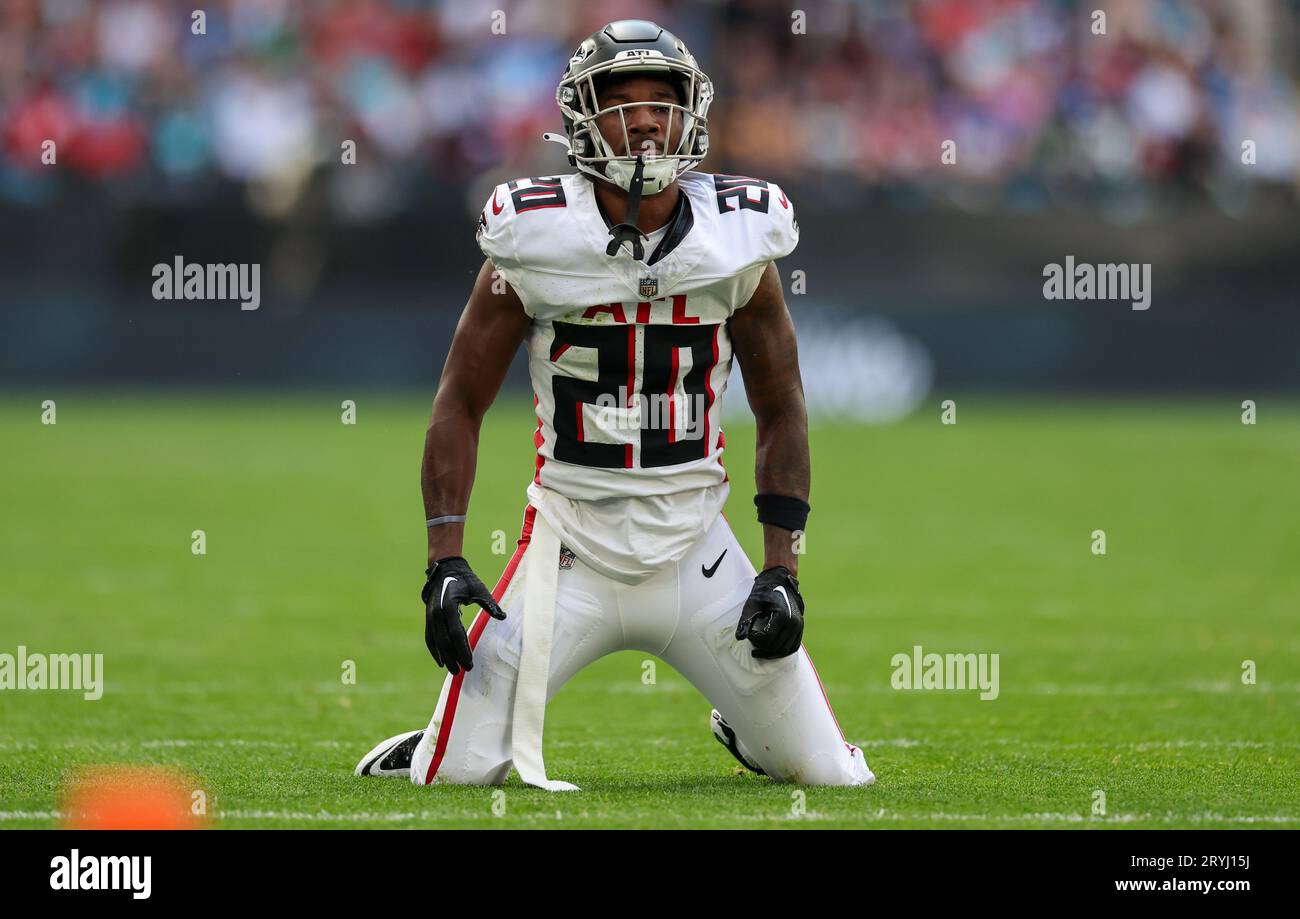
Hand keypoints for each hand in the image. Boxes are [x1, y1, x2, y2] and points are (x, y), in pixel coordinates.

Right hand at [422, 557, 505, 673]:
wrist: (445, 569)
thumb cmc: (464, 579)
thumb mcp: (478, 588)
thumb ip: (489, 603)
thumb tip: (502, 616)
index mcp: (448, 606)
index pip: (456, 633)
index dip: (463, 649)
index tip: (470, 662)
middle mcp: (436, 613)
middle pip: (444, 641)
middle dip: (455, 657)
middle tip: (465, 670)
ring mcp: (430, 616)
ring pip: (436, 642)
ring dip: (445, 657)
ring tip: (454, 670)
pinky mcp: (428, 619)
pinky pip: (430, 638)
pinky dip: (435, 651)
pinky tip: (441, 662)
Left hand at [735, 566, 804, 658]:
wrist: (780, 580)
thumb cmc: (765, 590)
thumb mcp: (752, 603)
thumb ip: (745, 620)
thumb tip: (740, 637)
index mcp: (783, 616)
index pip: (767, 639)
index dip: (755, 640)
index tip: (749, 634)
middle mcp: (794, 623)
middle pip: (776, 646)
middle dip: (762, 648)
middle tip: (752, 644)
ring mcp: (799, 626)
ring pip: (786, 650)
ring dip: (772, 653)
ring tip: (759, 651)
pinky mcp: (800, 628)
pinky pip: (793, 646)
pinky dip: (782, 651)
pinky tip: (771, 651)